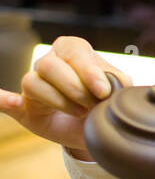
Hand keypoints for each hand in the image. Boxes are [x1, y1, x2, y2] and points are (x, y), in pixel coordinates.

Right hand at [0, 36, 132, 155]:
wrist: (91, 129)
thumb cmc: (102, 103)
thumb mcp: (116, 91)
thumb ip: (119, 82)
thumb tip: (119, 83)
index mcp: (72, 50)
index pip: (74, 50)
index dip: (89, 71)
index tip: (103, 91)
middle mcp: (50, 62)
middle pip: (51, 65)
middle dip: (75, 88)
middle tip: (93, 105)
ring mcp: (33, 82)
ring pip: (34, 83)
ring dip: (60, 101)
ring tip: (80, 113)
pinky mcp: (23, 106)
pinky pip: (6, 101)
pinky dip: (3, 100)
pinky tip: (13, 101)